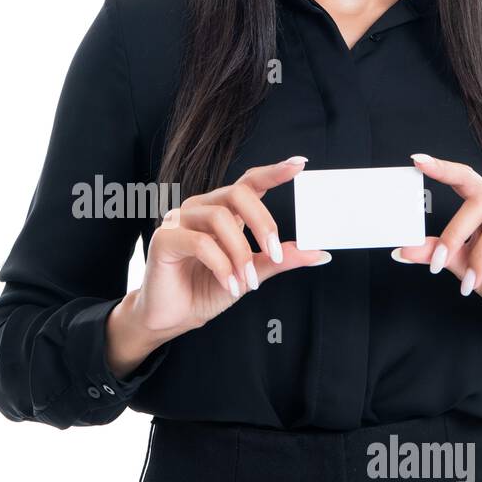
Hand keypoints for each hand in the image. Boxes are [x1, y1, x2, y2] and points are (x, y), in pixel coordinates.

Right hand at [106, 156, 331, 376]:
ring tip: (247, 281)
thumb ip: (279, 260)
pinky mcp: (164, 238)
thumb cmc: (206, 290)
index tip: (299, 165)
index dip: (273, 172)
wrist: (173, 316)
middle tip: (275, 253)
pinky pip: (200, 243)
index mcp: (223, 212)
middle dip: (263, 222)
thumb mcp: (251, 274)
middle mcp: (201, 208)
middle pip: (238, 194)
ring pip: (220, 218)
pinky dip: (221, 266)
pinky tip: (228, 284)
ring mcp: (180, 220)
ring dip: (241, 253)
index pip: (249, 183)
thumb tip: (317, 253)